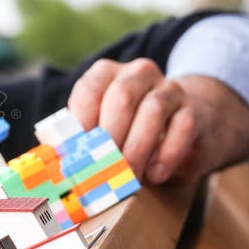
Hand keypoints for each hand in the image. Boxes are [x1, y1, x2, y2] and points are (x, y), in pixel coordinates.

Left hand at [68, 58, 248, 183]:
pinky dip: (167, 154)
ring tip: (129, 175)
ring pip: (153, 110)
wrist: (187, 121)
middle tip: (104, 169)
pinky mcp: (193, 108)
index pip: (89, 90)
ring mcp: (169, 87)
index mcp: (106, 74)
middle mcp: (138, 73)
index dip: (81, 123)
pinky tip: (156, 174)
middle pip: (122, 97)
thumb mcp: (102, 127)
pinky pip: (182, 127)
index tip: (77, 153)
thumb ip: (80, 137)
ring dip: (138, 148)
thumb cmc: (129, 128)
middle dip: (111, 137)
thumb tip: (55, 161)